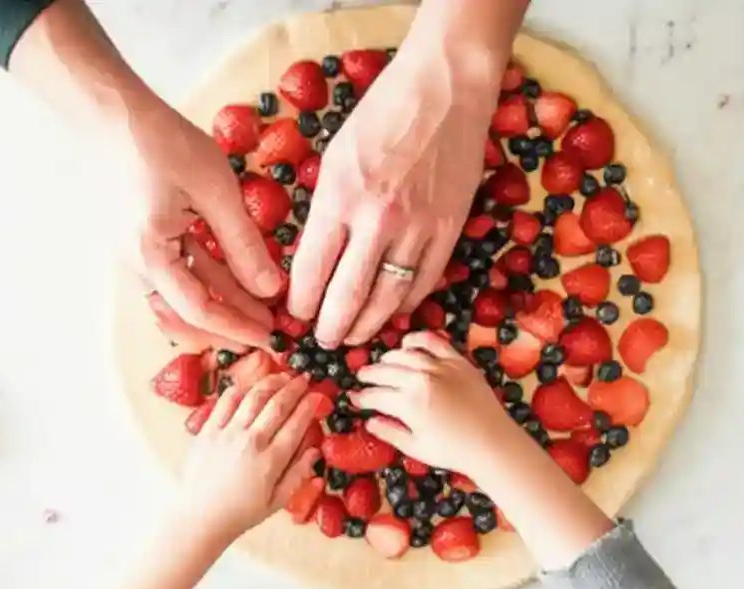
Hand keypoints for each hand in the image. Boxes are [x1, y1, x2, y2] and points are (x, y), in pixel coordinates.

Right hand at [8, 0, 283, 351]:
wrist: (113, 115)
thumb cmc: (163, 143)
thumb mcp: (215, 190)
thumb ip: (243, 243)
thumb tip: (270, 289)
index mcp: (151, 255)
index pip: (201, 310)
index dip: (240, 327)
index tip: (274, 337)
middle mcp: (138, 266)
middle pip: (187, 318)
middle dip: (231, 329)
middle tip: (273, 334)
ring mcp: (136, 258)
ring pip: (179, 305)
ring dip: (218, 314)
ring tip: (256, 316)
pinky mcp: (141, 246)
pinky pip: (174, 284)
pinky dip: (204, 294)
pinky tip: (233, 291)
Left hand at [174, 373, 321, 537]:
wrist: (199, 518)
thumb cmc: (240, 514)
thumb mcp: (276, 502)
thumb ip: (297, 475)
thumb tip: (315, 451)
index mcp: (271, 461)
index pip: (296, 424)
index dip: (309, 406)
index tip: (318, 396)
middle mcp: (251, 441)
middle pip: (277, 405)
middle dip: (294, 388)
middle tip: (304, 379)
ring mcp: (227, 433)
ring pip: (253, 397)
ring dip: (270, 382)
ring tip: (281, 376)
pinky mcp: (207, 430)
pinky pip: (225, 402)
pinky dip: (240, 389)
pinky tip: (250, 386)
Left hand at [288, 43, 499, 347]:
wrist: (445, 92)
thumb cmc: (381, 116)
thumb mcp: (335, 159)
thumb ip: (325, 211)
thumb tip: (315, 261)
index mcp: (338, 199)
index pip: (310, 272)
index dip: (300, 305)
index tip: (295, 317)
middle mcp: (375, 220)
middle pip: (347, 298)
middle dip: (330, 329)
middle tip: (324, 341)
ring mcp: (416, 230)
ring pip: (387, 301)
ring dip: (367, 326)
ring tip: (354, 337)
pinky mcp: (448, 232)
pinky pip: (422, 284)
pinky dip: (405, 305)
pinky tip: (392, 311)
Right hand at [355, 332, 613, 567]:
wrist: (492, 442)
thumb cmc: (452, 451)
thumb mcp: (416, 447)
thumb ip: (389, 432)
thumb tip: (369, 421)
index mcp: (408, 403)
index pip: (375, 396)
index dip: (361, 397)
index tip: (353, 398)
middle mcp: (421, 379)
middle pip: (385, 371)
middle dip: (370, 375)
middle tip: (362, 377)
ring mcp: (440, 366)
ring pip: (405, 354)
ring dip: (389, 358)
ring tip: (382, 363)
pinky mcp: (458, 361)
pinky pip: (433, 342)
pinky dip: (417, 339)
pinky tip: (408, 343)